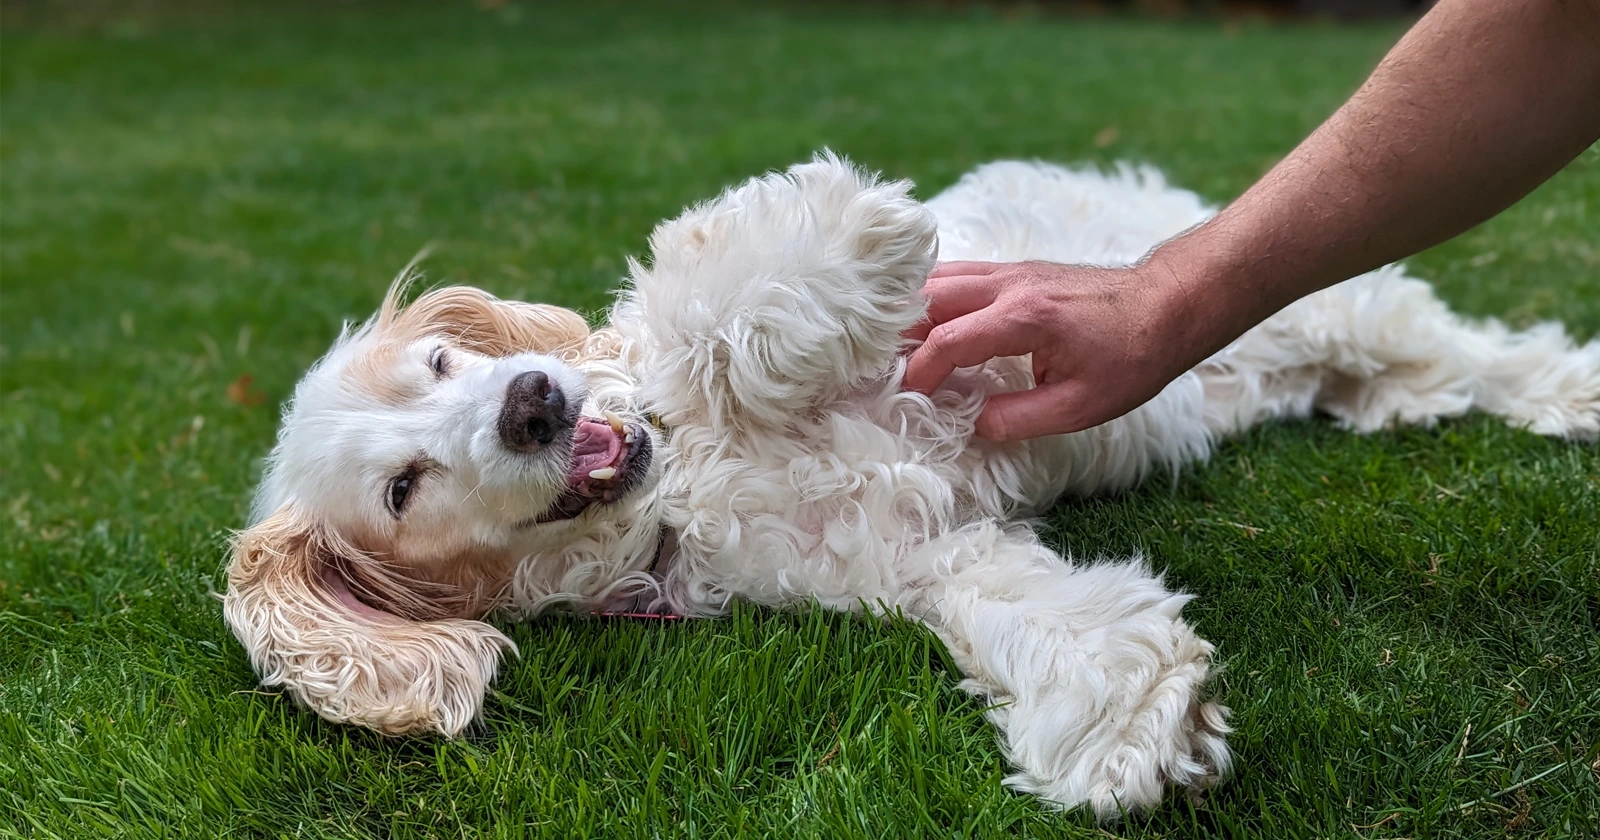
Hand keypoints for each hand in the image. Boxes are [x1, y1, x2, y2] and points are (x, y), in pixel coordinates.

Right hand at [903, 260, 1201, 441]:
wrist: (1168, 305)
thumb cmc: (1132, 357)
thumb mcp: (1080, 407)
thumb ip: (1018, 419)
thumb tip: (970, 426)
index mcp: (1025, 318)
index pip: (947, 340)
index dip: (920, 372)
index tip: (908, 398)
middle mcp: (1010, 284)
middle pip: (928, 299)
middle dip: (899, 336)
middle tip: (883, 370)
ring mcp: (1011, 270)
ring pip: (937, 280)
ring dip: (910, 313)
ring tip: (896, 350)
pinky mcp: (1015, 270)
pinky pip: (957, 275)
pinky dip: (932, 298)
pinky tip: (926, 323)